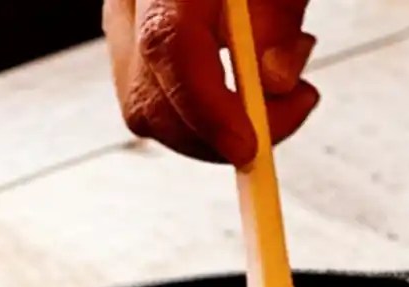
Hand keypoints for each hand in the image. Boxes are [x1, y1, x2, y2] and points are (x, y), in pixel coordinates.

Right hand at [102, 0, 318, 164]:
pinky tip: (248, 81)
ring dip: (216, 126)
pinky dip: (205, 112)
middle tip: (286, 115)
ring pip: (147, 109)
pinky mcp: (131, 41)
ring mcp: (122, 20)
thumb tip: (275, 82)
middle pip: (147, 96)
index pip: (169, 46)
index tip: (251, 145)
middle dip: (217, 134)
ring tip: (281, 86)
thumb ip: (280, 19)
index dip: (208, 108)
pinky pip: (156, 99)